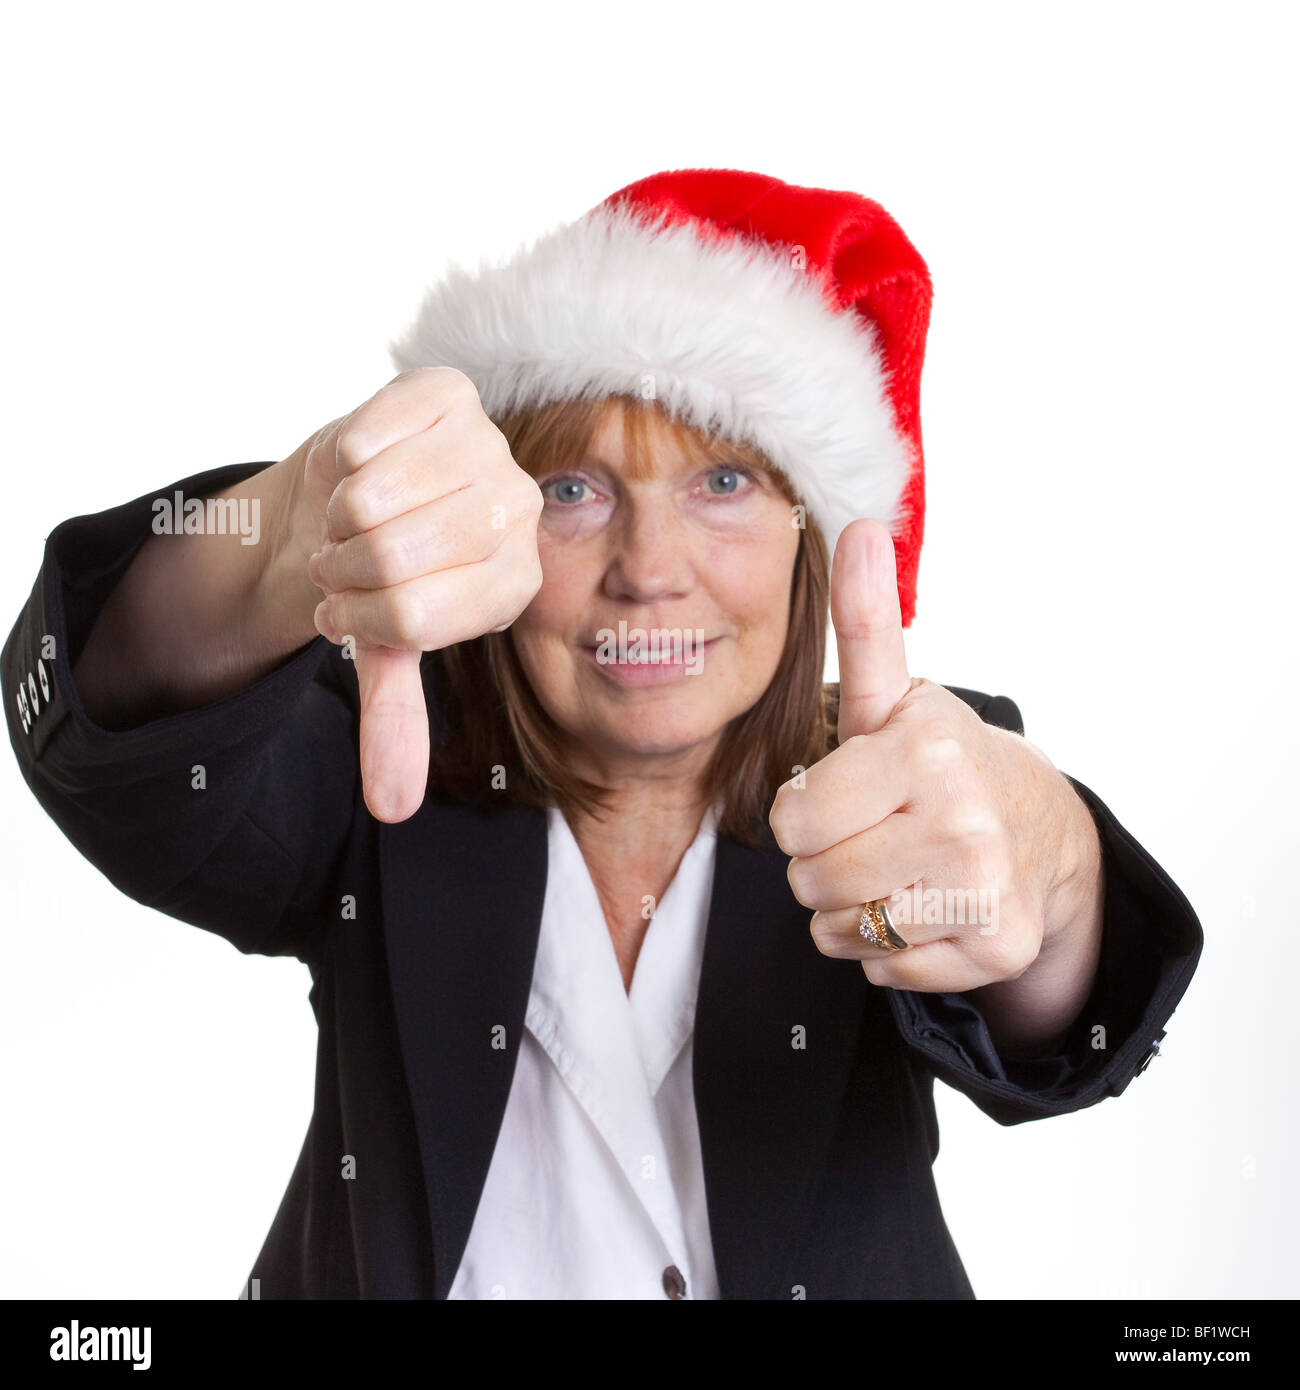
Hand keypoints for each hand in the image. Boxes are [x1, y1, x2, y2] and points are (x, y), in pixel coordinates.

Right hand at [299, 367, 543, 823]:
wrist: (361, 489)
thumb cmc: (383, 573)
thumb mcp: (388, 649)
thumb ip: (396, 722)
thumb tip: (392, 811)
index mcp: (515, 585)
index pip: (411, 619)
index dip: (354, 616)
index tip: (347, 609)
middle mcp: (519, 513)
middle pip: (391, 558)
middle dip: (342, 568)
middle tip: (345, 563)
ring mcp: (490, 447)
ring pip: (374, 499)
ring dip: (335, 516)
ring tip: (353, 518)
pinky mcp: (450, 395)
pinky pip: (368, 435)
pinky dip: (340, 459)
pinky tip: (360, 465)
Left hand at [768, 519, 1102, 1007]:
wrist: (1040, 831)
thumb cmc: (940, 765)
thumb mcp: (896, 698)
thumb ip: (867, 622)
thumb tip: (858, 528)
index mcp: (925, 750)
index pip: (792, 818)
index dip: (806, 812)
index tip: (847, 795)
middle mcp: (964, 820)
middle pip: (812, 879)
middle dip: (824, 863)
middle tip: (872, 835)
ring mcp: (987, 889)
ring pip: (842, 930)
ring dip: (850, 910)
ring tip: (894, 870)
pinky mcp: (999, 948)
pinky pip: (883, 970)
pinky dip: (890, 950)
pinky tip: (924, 908)